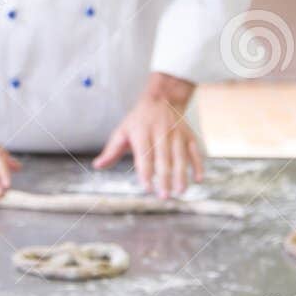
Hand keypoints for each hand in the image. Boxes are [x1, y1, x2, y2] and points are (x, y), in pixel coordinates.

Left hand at [92, 73, 202, 198]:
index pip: (144, 155)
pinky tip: (197, 179)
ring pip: (180, 157)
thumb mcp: (122, 131)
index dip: (146, 172)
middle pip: (163, 158)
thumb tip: (97, 165)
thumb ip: (111, 151)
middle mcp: (161, 133)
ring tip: (179, 192)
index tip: (147, 188)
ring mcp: (177, 134)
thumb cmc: (138, 121)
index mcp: (142, 133)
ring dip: (181, 175)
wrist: (162, 99)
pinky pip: (195, 151)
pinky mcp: (189, 136)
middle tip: (164, 196)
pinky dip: (198, 165)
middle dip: (164, 178)